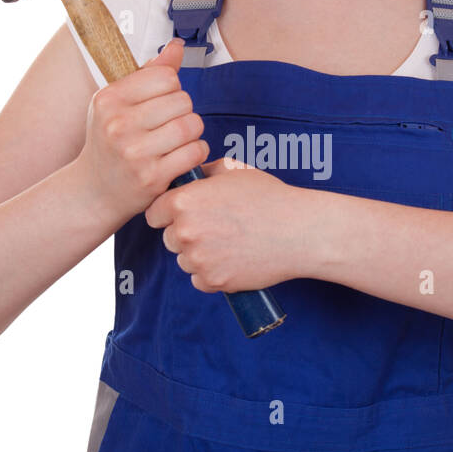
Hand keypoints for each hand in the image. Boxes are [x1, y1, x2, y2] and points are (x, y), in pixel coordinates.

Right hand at [73, 36, 208, 228]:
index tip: (162, 103)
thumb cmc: (109, 142)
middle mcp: (118, 124)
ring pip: (191, 125)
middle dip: (184, 111)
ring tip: (180, 139)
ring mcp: (134, 153)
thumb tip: (177, 46)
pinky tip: (184, 155)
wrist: (93, 191)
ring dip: (194, 132)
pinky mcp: (151, 178)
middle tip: (172, 124)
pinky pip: (194, 152)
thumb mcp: (117, 104)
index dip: (172, 88)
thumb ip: (148, 73)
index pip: (166, 76)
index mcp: (109, 99)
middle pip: (182, 100)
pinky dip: (197, 152)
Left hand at [144, 157, 315, 291]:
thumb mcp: (233, 170)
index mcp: (184, 201)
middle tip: (216, 228)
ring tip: (229, 243)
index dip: (168, 213)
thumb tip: (189, 177)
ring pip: (184, 260)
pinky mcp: (213, 281)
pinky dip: (212, 274)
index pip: (153, 213)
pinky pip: (200, 280)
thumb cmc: (269, 197)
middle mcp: (184, 231)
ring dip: (199, 255)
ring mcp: (198, 259)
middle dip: (185, 234)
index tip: (183, 214)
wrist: (299, 231)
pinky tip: (233, 260)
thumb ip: (203, 173)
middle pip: (168, 238)